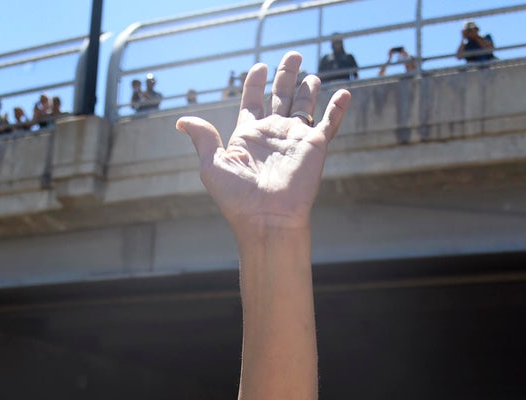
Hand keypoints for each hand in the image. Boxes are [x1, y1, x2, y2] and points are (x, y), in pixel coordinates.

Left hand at [177, 51, 350, 236]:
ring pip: (304, 106)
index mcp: (248, 136)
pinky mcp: (314, 146)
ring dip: (309, 88)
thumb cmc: (237, 198)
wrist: (267, 218)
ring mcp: (294, 139)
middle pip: (281, 97)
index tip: (259, 67)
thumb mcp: (212, 165)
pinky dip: (337, 108)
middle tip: (293, 55)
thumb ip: (203, 138)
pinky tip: (345, 93)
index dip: (255, 83)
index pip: (253, 102)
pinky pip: (329, 123)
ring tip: (312, 73)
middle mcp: (272, 134)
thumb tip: (180, 121)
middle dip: (286, 75)